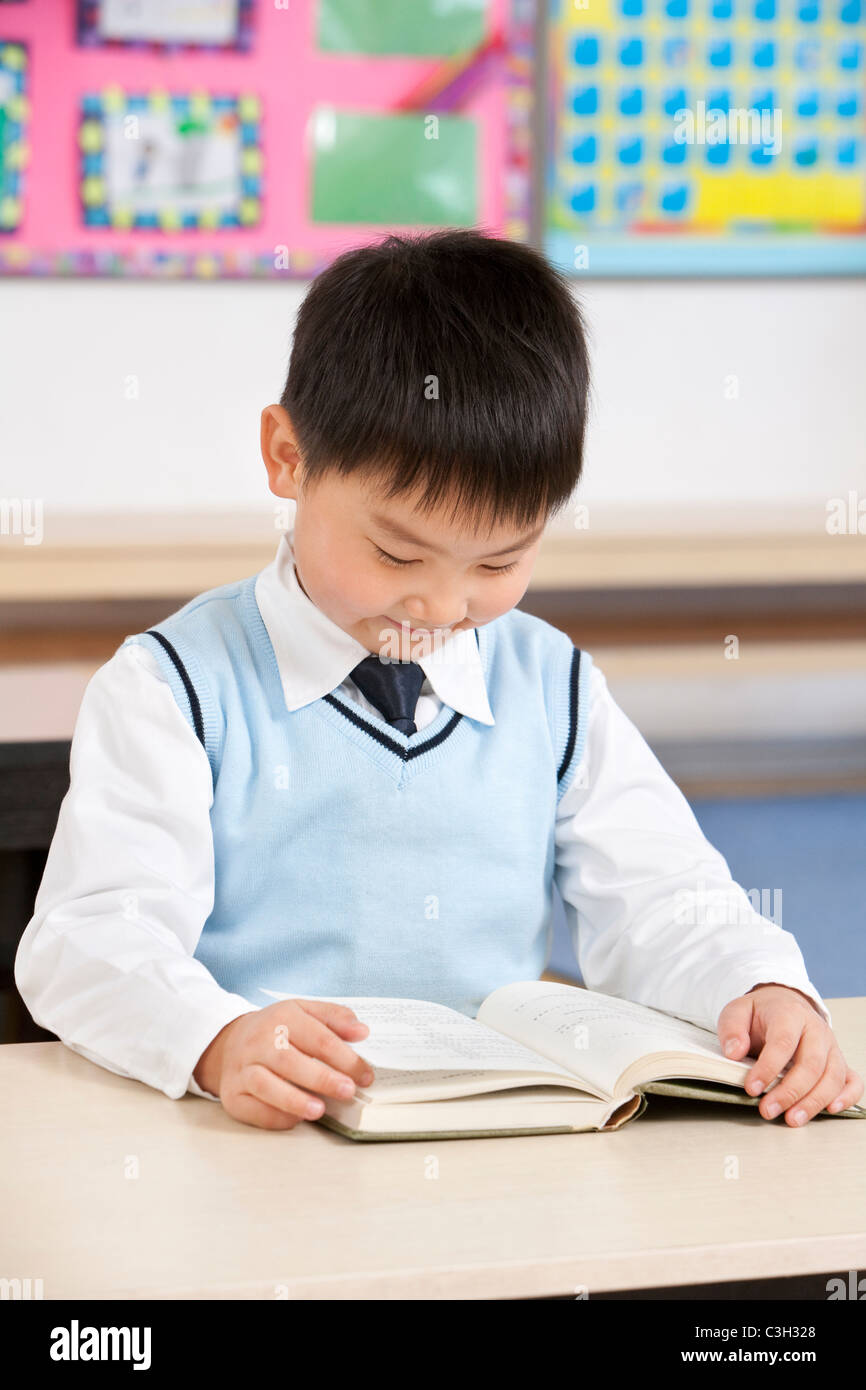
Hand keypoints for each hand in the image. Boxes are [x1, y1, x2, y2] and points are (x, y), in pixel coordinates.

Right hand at [193, 999, 374, 1129]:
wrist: (230, 1041)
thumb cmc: (276, 1030)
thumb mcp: (304, 1012)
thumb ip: (335, 1017)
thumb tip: (361, 1031)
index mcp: (282, 1017)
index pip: (318, 1038)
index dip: (345, 1058)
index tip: (364, 1075)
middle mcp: (258, 1042)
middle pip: (290, 1062)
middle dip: (322, 1079)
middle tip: (347, 1091)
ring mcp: (242, 1069)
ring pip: (265, 1085)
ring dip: (293, 1100)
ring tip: (318, 1110)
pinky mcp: (232, 1094)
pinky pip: (252, 1108)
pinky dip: (274, 1116)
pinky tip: (295, 1119)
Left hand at [717, 983, 863, 1125]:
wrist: (784, 1004)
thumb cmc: (761, 1013)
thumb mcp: (738, 1012)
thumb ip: (732, 1029)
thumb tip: (734, 1052)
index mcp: (790, 1014)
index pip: (783, 1042)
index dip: (768, 1068)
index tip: (751, 1088)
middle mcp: (816, 1030)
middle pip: (811, 1064)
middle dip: (790, 1092)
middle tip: (768, 1110)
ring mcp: (831, 1047)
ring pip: (832, 1077)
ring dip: (814, 1101)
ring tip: (792, 1119)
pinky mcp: (839, 1062)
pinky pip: (852, 1081)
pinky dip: (846, 1097)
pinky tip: (830, 1109)